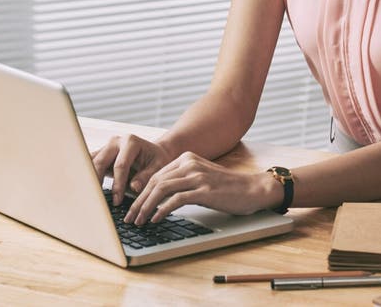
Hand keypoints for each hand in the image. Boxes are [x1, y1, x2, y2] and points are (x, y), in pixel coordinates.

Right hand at [91, 133, 171, 205]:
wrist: (154, 152)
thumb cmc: (157, 160)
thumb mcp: (158, 167)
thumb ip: (146, 176)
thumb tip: (134, 187)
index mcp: (130, 142)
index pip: (120, 165)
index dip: (117, 184)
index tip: (117, 201)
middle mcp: (116, 141)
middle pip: (100, 162)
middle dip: (97, 182)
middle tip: (96, 201)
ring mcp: (106, 147)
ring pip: (91, 163)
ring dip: (88, 180)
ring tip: (86, 197)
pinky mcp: (101, 155)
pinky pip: (90, 165)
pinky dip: (86, 177)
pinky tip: (84, 191)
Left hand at [122, 151, 275, 224]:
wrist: (252, 189)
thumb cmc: (227, 188)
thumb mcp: (201, 178)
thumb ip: (182, 182)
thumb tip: (158, 198)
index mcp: (187, 158)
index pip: (156, 175)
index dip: (141, 192)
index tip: (132, 208)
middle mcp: (190, 163)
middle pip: (155, 181)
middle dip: (138, 201)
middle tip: (129, 217)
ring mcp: (197, 175)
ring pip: (162, 189)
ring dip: (146, 207)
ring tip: (139, 221)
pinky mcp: (204, 190)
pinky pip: (176, 199)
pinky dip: (162, 210)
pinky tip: (156, 219)